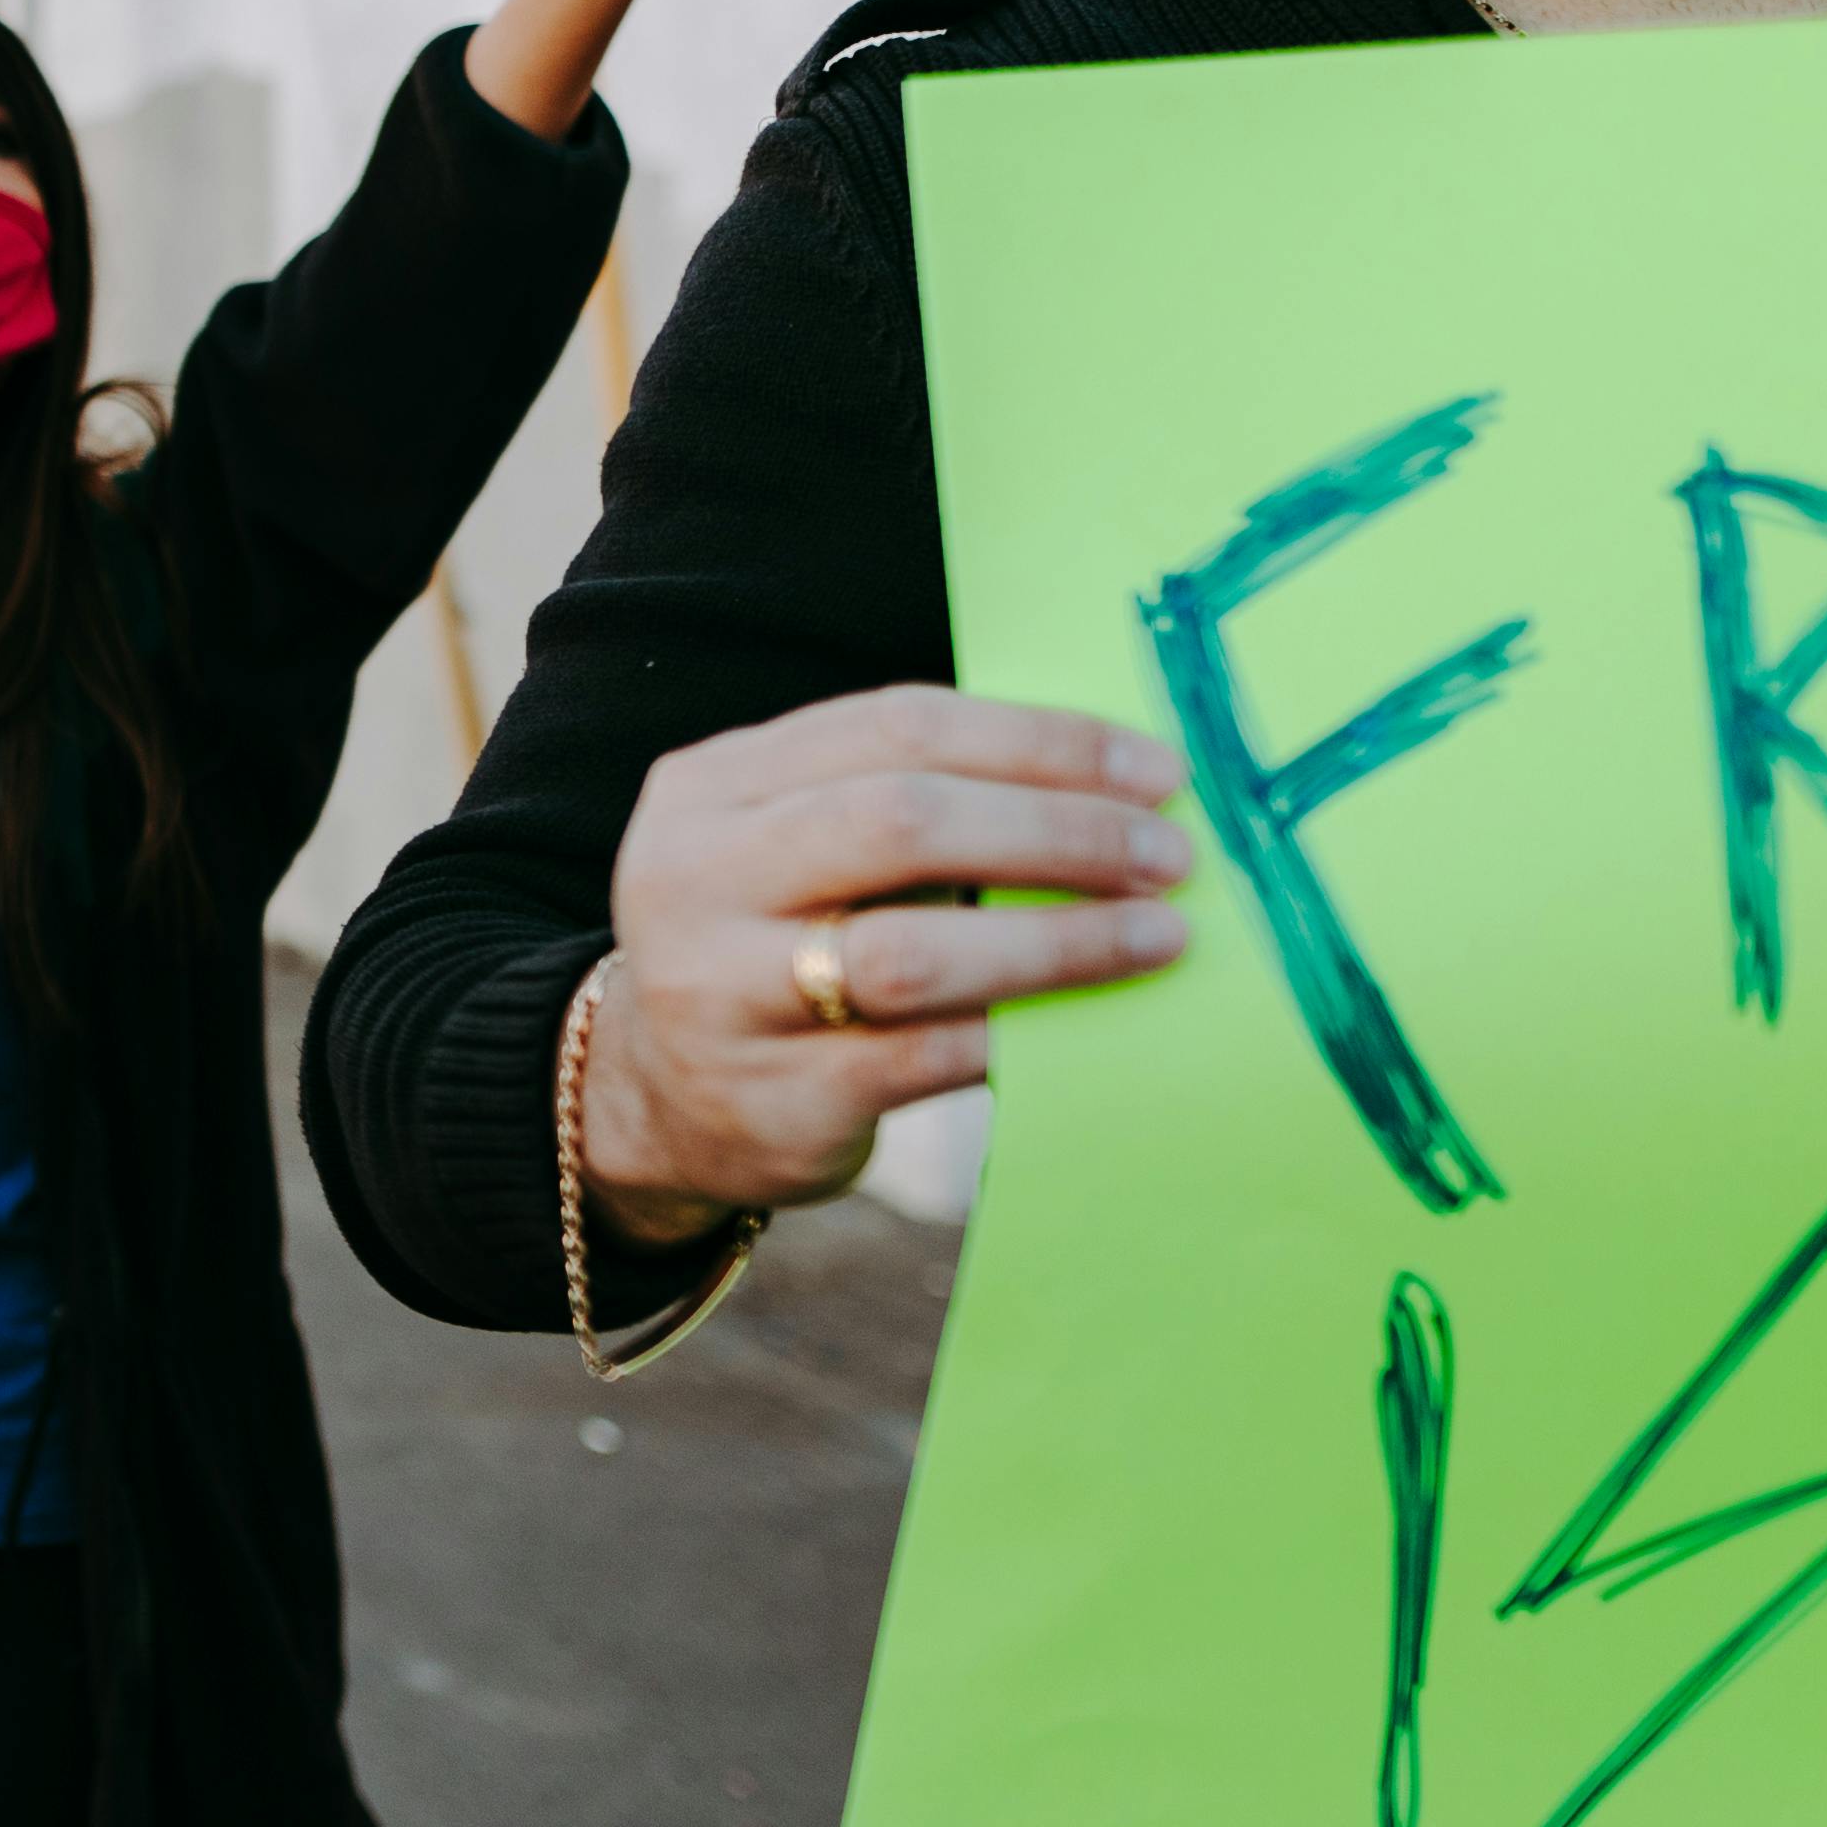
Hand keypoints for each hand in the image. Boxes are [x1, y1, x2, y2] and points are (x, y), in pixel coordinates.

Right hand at [579, 686, 1191, 1237]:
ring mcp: (719, 993)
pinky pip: (924, 1056)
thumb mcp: (791, 845)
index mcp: (709, 786)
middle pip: (901, 822)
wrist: (659, 1101)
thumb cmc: (772, 946)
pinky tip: (1092, 1018)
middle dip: (1059, 831)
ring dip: (1059, 940)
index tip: (1154, 770)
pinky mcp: (771, 1097)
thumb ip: (903, 799)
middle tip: (1167, 856)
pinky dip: (1020, 1029)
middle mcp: (694, 878)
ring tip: (1157, 935)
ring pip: (912, 951)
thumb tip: (1109, 781)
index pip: (894, 725)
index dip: (1039, 741)